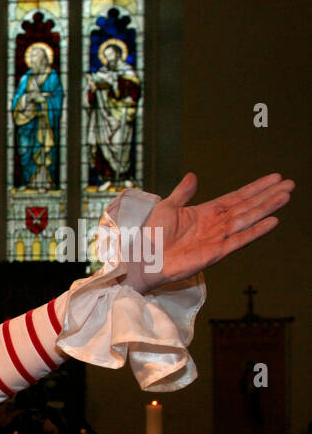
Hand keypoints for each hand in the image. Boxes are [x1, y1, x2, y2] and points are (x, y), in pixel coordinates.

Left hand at [129, 173, 294, 293]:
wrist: (144, 258)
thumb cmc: (151, 235)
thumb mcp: (167, 207)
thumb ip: (183, 192)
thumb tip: (193, 175)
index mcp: (206, 212)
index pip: (237, 197)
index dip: (255, 188)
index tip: (274, 178)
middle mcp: (216, 224)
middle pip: (248, 206)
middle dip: (268, 195)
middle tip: (290, 183)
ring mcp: (218, 238)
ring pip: (248, 219)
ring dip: (267, 208)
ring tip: (286, 195)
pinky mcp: (216, 252)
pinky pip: (240, 239)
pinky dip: (256, 231)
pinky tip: (272, 221)